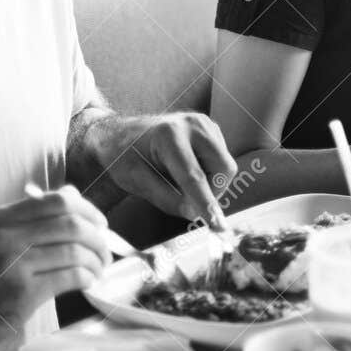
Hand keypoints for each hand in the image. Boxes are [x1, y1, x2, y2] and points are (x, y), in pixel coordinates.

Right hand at [0, 186, 108, 329]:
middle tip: (105, 252)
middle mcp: (8, 236)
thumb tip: (73, 195)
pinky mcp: (23, 294)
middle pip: (73, 225)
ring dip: (96, 262)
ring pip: (75, 252)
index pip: (58, 201)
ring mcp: (15, 265)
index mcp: (2, 218)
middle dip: (99, 238)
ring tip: (98, 270)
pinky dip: (87, 278)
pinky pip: (70, 278)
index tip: (101, 224)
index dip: (89, 210)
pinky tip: (87, 282)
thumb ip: (30, 218)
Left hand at [88, 113, 238, 227]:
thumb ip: (165, 198)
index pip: (193, 176)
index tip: (219, 226)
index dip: (206, 203)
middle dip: (212, 191)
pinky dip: (211, 174)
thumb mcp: (135, 181)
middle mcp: (193, 125)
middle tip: (187, 200)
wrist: (123, 133)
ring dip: (211, 183)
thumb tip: (195, 213)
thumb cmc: (126, 157)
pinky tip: (189, 169)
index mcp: (168, 135)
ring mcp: (206, 124)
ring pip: (226, 166)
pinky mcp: (212, 129)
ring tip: (182, 181)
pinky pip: (223, 161)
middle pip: (222, 168)